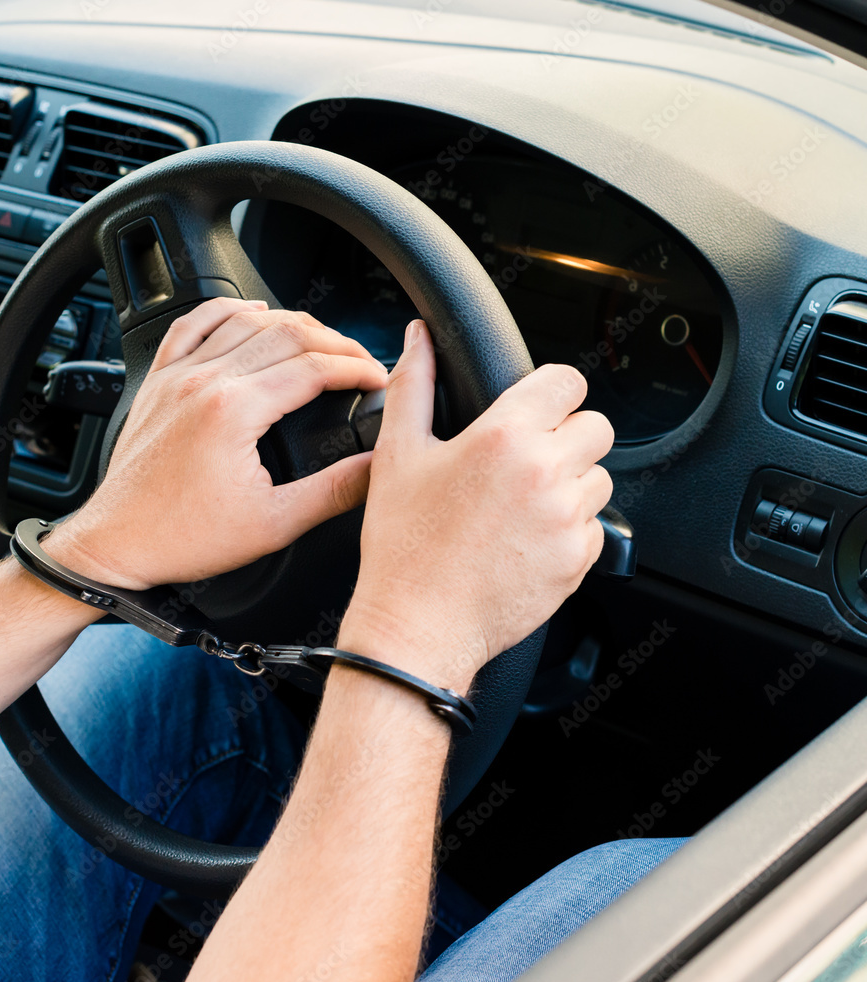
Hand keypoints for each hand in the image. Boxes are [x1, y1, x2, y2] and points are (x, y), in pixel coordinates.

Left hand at [45, 298, 388, 588]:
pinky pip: (195, 324)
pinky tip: (252, 311)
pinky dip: (229, 310)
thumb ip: (334, 491)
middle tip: (361, 360)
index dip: (357, 368)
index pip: (315, 367)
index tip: (377, 378)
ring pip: (246, 321)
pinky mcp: (159, 382)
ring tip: (323, 341)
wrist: (117, 544)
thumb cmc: (182, 538)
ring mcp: (178, 376)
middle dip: (336, 342)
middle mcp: (204, 382)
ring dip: (294, 323)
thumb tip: (376, 466)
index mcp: (234, 411)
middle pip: (288, 333)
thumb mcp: (274, 524)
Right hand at [338, 320, 613, 692]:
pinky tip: (526, 541)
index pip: (567, 381)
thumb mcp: (398, 456)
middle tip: (526, 461)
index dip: (552, 391)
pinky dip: (570, 530)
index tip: (537, 408)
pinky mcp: (579, 561)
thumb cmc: (403, 546)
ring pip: (599, 478)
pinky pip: (595, 528)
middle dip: (567, 436)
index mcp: (503, 437)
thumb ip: (413, 386)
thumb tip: (418, 338)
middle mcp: (545, 473)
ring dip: (571, 484)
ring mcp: (567, 520)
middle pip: (596, 427)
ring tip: (521, 506)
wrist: (417, 626)